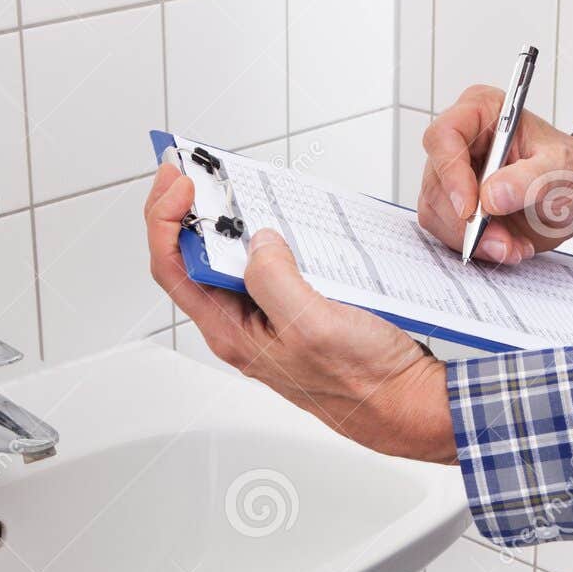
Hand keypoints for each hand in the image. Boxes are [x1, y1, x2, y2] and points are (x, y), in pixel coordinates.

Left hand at [145, 162, 456, 463]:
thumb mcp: (311, 325)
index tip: (180, 181)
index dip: (164, 219)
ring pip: (233, 261)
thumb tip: (258, 242)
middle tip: (194, 170)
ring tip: (232, 186)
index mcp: (233, 332)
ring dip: (230, 221)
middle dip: (188, 211)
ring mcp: (271, 318)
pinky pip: (272, 266)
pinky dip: (270, 235)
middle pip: (194, 260)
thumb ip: (273, 279)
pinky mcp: (298, 310)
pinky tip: (283, 219)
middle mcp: (244, 326)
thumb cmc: (365, 382)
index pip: (173, 269)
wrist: (408, 401)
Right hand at [418, 85, 572, 264]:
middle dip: (467, 221)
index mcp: (482, 111)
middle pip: (437, 182)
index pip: (444, 136)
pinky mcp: (455, 206)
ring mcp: (454, 176)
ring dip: (473, 239)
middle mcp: (462, 141)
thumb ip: (530, 180)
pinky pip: (447, 232)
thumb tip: (490, 196)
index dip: (451, 174)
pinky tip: (508, 245)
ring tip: (513, 245)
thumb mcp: (563, 170)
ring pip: (437, 212)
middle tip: (503, 242)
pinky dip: (476, 246)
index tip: (470, 209)